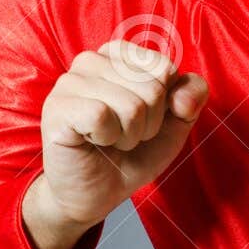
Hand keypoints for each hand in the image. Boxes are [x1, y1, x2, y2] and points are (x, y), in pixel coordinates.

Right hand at [23, 41, 208, 248]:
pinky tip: (93, 141)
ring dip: (128, 135)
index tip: (143, 119)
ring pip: (131, 105)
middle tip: (124, 135)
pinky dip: (108, 138)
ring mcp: (70, 81)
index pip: (165, 68)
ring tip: (109, 140)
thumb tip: (183, 96)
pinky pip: (103, 117)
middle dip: (148, 124)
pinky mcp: (58, 107)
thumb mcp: (174, 125)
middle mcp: (92, 60)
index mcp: (119, 55)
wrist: (96, 194)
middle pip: (152, 88)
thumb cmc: (132, 154)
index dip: (164, 105)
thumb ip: (191, 98)